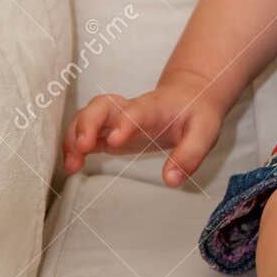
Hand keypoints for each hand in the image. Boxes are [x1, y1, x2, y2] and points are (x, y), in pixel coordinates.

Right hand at [62, 74, 223, 188]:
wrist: (189, 96)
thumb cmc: (196, 113)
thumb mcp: (205, 132)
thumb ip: (189, 155)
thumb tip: (171, 180)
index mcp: (155, 108)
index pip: (136, 111)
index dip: (124, 123)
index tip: (115, 141)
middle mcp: (130, 109)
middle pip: (102, 106)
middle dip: (87, 123)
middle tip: (82, 148)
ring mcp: (116, 117)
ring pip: (87, 115)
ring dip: (74, 137)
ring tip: (71, 165)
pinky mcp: (108, 129)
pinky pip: (84, 130)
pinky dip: (73, 145)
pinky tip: (72, 165)